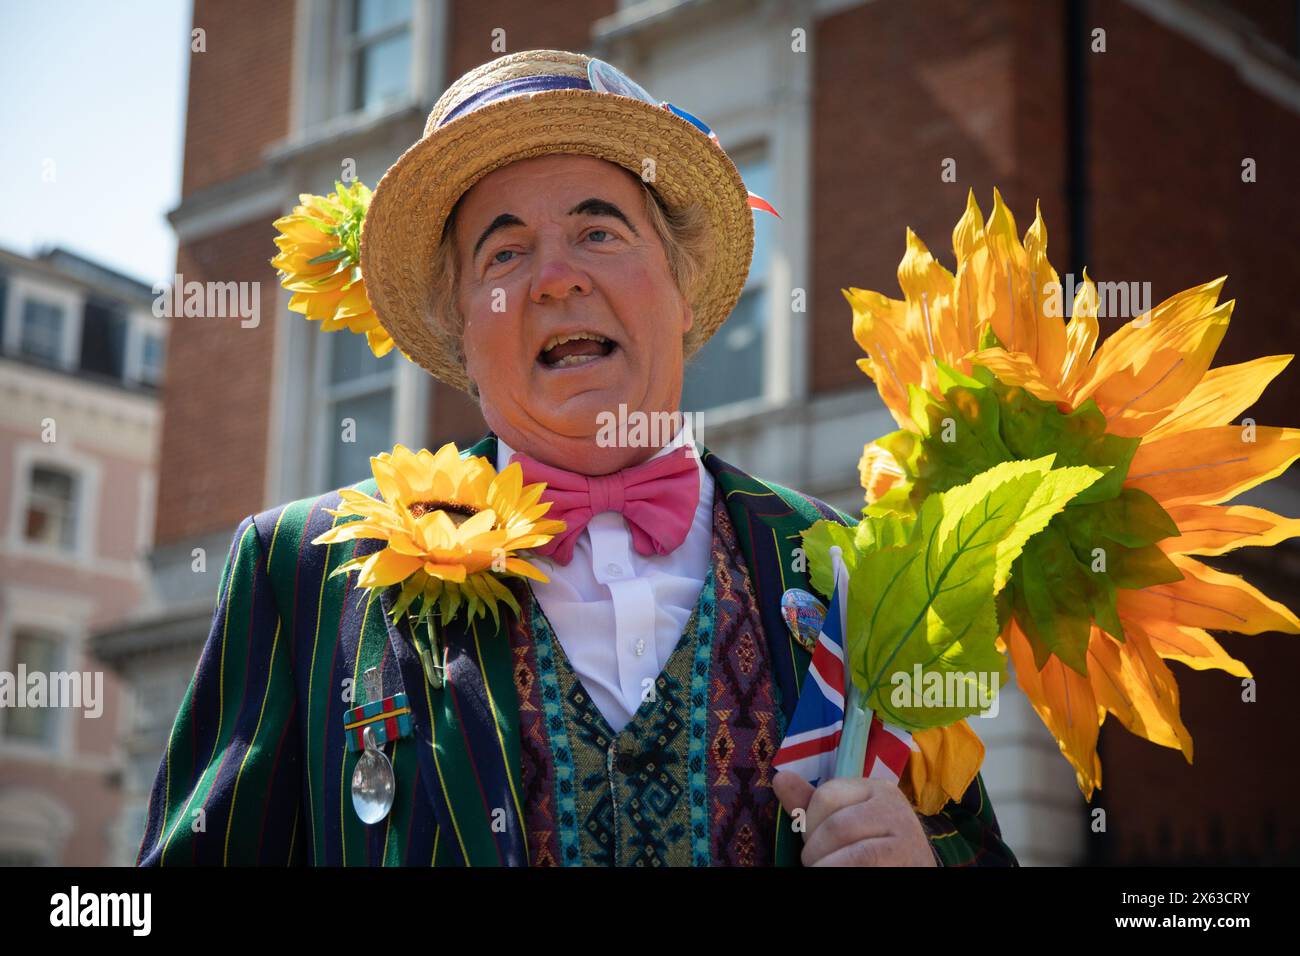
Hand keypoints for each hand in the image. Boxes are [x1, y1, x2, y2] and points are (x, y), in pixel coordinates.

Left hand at [773, 770, 936, 866]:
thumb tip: (781, 778)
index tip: (815, 843)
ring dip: (825, 865)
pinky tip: (839, 874)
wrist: (912, 870)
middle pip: (835, 823)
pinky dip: (838, 869)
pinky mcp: (908, 857)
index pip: (826, 794)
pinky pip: (861, 861)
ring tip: (825, 870)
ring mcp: (904, 832)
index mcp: (874, 789)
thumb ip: (811, 807)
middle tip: (818, 864)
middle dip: (815, 850)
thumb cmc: (872, 852)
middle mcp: (892, 804)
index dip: (810, 824)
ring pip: (848, 845)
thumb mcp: (842, 825)